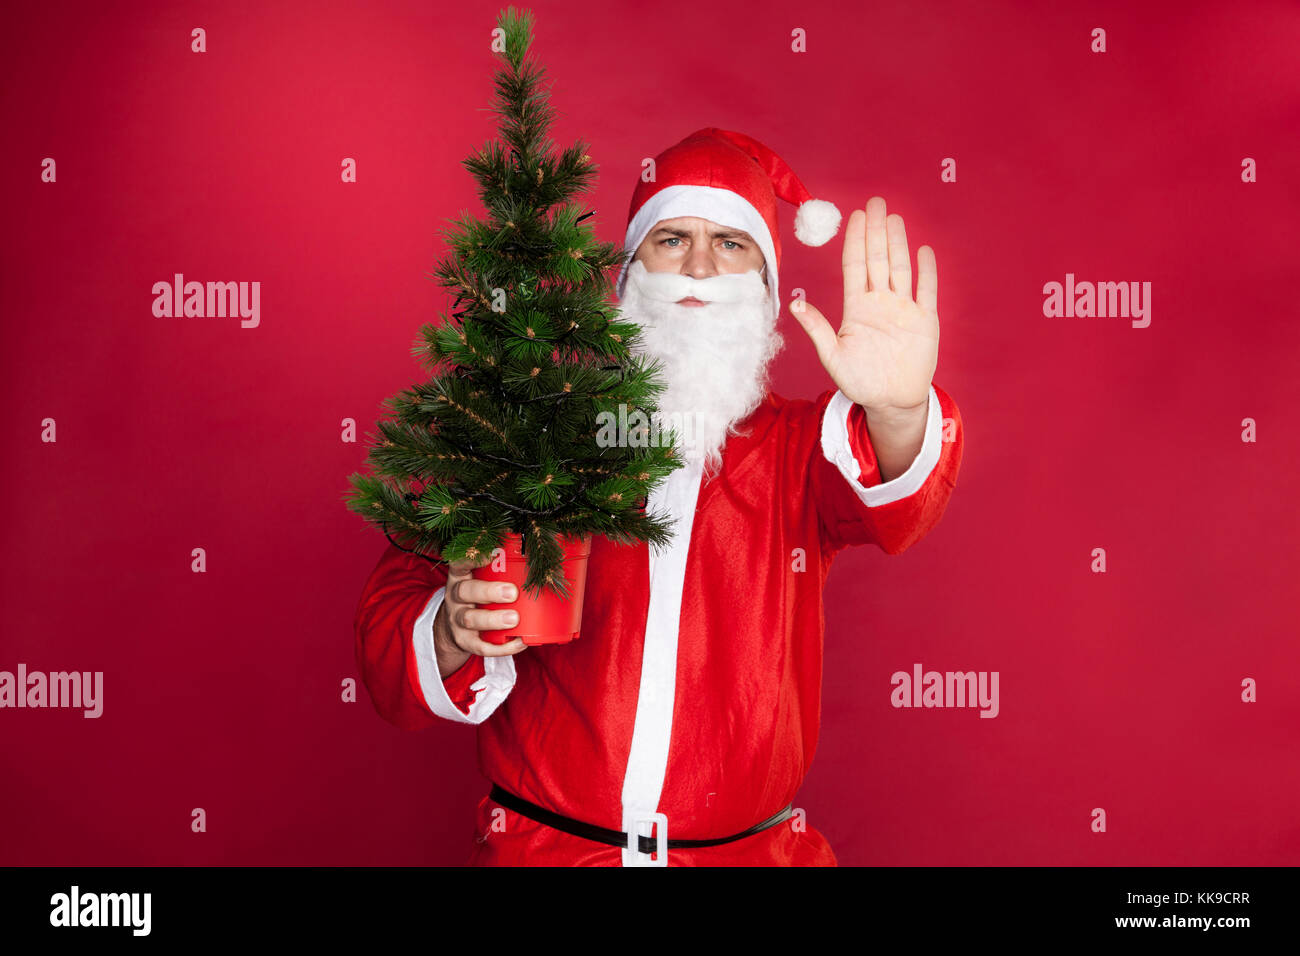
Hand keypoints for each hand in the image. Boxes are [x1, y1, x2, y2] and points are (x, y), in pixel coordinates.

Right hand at [433, 560, 527, 677]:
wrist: (452, 627)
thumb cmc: (477, 596)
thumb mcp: (480, 579)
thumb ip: (499, 570)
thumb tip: (538, 561)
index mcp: (460, 577)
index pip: (459, 564)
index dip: (471, 558)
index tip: (491, 554)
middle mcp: (455, 597)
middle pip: (466, 592)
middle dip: (489, 592)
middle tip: (512, 592)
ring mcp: (457, 621)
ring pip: (471, 619)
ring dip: (493, 619)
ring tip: (514, 618)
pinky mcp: (465, 642)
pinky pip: (481, 647)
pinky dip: (502, 647)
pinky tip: (520, 642)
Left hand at [791, 196, 938, 415]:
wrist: (890, 402)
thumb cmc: (860, 382)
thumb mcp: (832, 357)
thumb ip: (817, 330)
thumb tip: (795, 305)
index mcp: (856, 308)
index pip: (855, 266)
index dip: (855, 240)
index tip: (854, 216)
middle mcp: (880, 303)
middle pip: (877, 259)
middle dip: (876, 231)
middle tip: (875, 202)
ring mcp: (903, 310)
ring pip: (900, 269)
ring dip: (898, 243)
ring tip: (894, 218)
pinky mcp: (925, 321)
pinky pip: (926, 291)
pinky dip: (926, 272)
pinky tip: (923, 251)